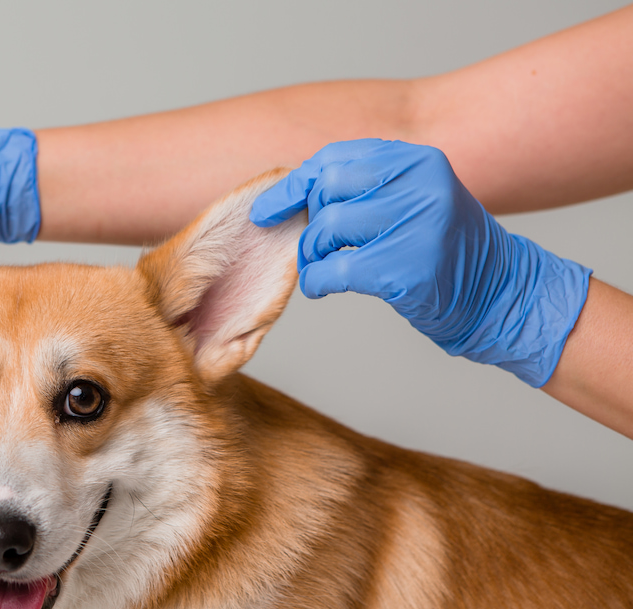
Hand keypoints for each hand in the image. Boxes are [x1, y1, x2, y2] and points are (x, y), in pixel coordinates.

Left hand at [249, 139, 591, 386]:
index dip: (293, 185)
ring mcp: (418, 222)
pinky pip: (335, 269)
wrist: (499, 293)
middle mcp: (421, 182)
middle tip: (316, 246)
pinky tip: (323, 287)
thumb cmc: (440, 249)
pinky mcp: (409, 266)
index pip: (333, 159)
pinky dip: (318, 281)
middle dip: (309, 222)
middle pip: (327, 189)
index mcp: (416, 159)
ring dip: (312, 254)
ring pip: (327, 228)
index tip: (265, 210)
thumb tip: (291, 193)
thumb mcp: (410, 199)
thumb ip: (363, 187)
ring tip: (323, 267)